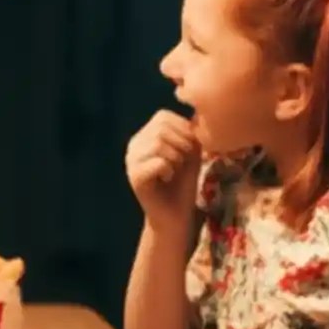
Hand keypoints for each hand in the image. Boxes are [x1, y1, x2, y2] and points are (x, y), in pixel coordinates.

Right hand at [125, 110, 200, 233]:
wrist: (175, 214)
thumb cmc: (183, 182)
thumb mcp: (190, 151)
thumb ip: (190, 131)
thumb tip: (197, 113)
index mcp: (144, 136)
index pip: (163, 116)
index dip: (183, 128)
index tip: (189, 148)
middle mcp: (133, 145)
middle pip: (161, 128)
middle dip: (181, 143)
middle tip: (182, 161)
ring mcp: (131, 161)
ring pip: (158, 143)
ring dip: (176, 157)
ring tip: (174, 170)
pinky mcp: (135, 177)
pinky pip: (158, 161)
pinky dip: (169, 169)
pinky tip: (166, 178)